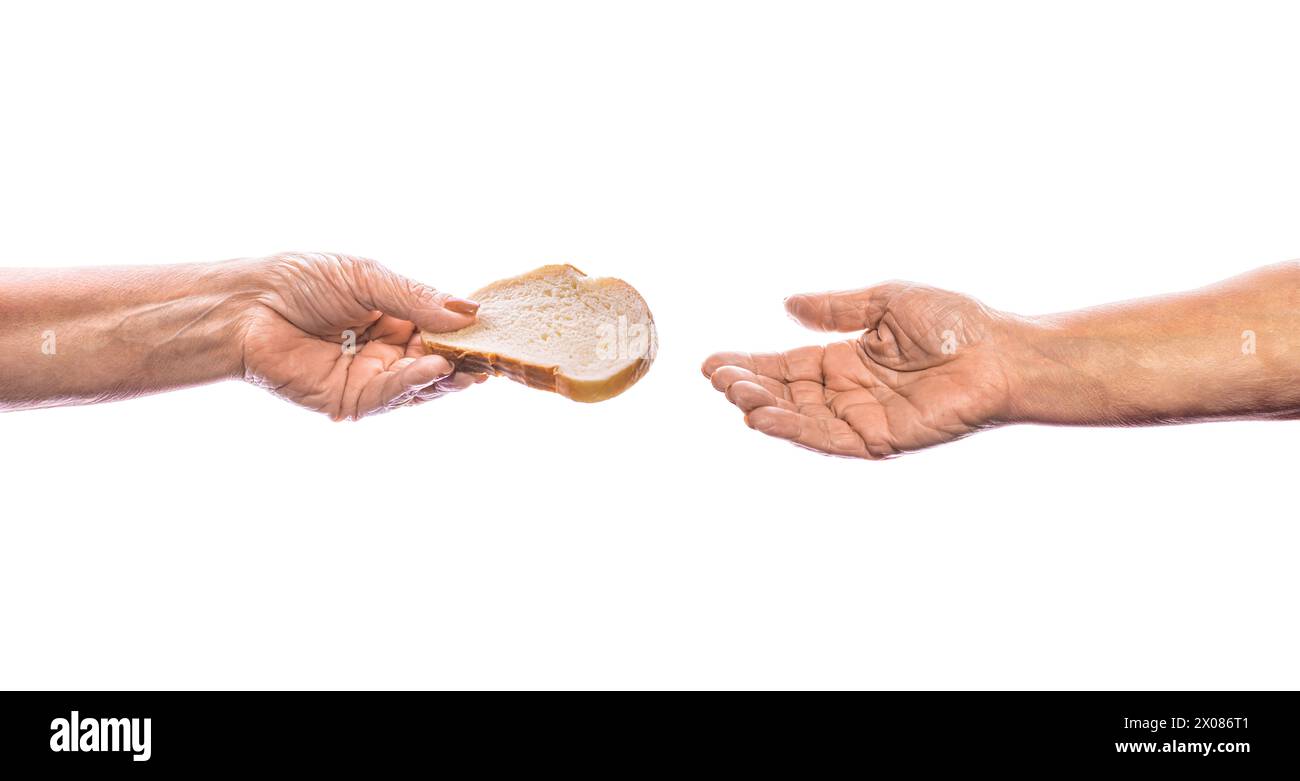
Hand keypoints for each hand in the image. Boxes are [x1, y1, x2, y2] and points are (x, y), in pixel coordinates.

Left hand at [241, 252, 486, 419]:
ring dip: (448, 378)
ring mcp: (370, 379)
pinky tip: (435, 370)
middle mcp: (386, 352)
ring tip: (472, 368)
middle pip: (438, 362)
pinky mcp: (351, 401)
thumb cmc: (299, 281)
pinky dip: (416, 384)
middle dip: (465, 361)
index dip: (467, 333)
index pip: (441, 331)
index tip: (497, 333)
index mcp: (394, 319)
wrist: (246, 306)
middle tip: (494, 357)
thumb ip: (417, 299)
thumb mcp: (368, 279)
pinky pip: (392, 396)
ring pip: (421, 385)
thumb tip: (469, 311)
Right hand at [703, 282, 1021, 457]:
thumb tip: (788, 304)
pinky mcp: (879, 439)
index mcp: (846, 360)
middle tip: (716, 378)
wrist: (1000, 351)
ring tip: (733, 395)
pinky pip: (827, 438)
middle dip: (748, 386)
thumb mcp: (884, 302)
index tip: (711, 363)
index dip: (750, 364)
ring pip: (799, 418)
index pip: (785, 366)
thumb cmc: (955, 322)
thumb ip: (836, 308)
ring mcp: (861, 418)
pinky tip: (763, 417)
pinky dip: (793, 429)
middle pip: (785, 394)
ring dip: (763, 407)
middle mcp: (847, 393)